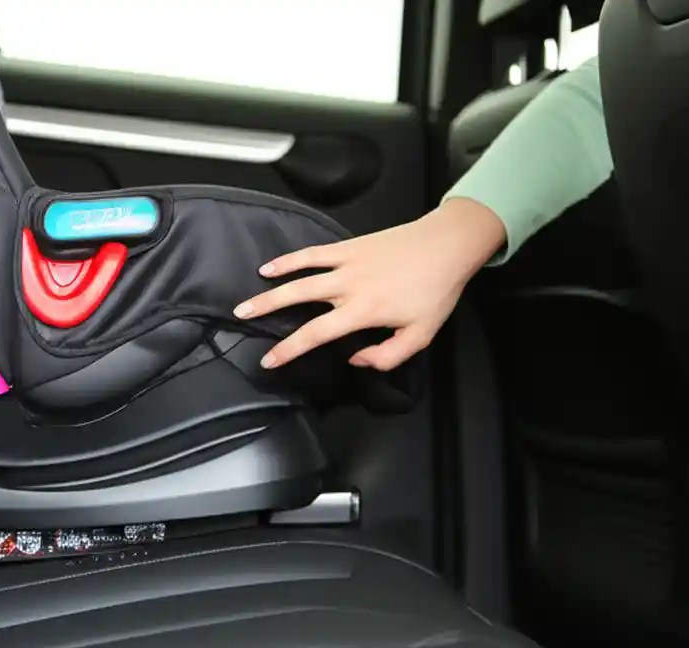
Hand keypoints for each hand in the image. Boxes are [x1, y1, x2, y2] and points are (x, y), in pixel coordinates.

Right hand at [233, 197, 505, 370]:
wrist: (447, 245)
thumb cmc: (436, 292)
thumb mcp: (420, 335)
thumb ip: (386, 356)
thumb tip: (355, 359)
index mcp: (363, 311)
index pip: (316, 334)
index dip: (289, 349)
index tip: (268, 361)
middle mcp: (348, 287)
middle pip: (297, 299)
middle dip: (266, 311)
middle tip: (241, 319)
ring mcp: (346, 263)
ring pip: (299, 276)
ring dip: (270, 288)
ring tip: (247, 300)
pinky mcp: (349, 247)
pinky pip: (313, 253)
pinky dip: (290, 260)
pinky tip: (270, 267)